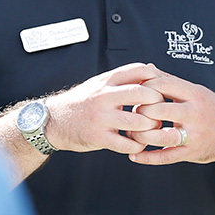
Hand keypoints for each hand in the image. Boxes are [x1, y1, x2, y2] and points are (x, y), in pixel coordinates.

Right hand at [45, 63, 165, 154]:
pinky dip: (138, 146)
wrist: (53, 121)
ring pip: (137, 121)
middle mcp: (104, 96)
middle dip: (158, 103)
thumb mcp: (100, 83)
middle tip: (161, 110)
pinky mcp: (98, 137)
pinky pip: (126, 144)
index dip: (157, 78)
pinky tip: (138, 144)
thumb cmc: (81, 102)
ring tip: (151, 129)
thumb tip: (152, 68)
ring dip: (151, 127)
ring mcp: (101, 117)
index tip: (161, 88)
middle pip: (142, 94)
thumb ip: (124, 78)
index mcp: (107, 80)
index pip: (139, 70)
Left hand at [125, 70, 214, 165]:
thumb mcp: (195, 91)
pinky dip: (148, 158)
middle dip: (140, 112)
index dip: (143, 88)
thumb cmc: (210, 109)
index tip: (135, 94)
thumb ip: (170, 81)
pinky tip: (135, 156)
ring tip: (132, 135)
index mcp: (193, 93)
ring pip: (161, 135)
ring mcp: (194, 134)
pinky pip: (166, 157)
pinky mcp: (193, 152)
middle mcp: (194, 112)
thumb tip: (147, 68)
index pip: (162, 85)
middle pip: (159, 109)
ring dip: (140, 136)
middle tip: (133, 114)